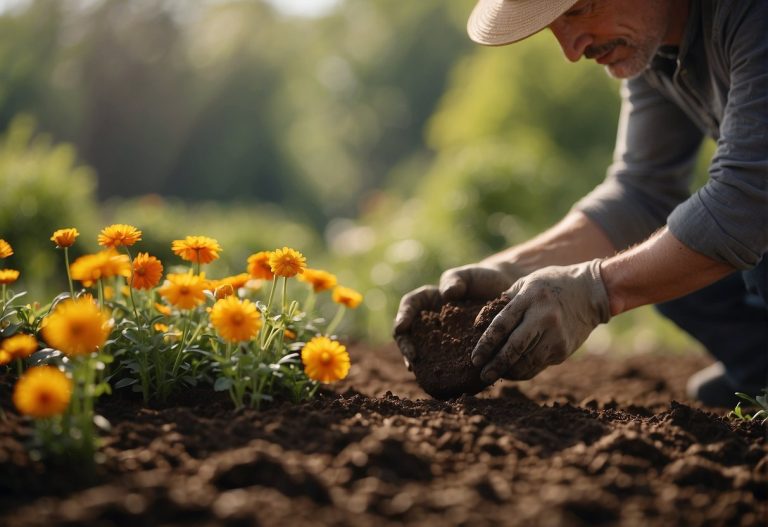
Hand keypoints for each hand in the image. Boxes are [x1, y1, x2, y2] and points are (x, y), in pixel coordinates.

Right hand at [393, 263, 525, 368]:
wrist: (506, 294)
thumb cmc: (483, 280)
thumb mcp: (468, 275)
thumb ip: (455, 279)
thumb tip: (445, 294)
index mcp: (429, 299)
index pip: (409, 305)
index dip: (402, 316)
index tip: (401, 327)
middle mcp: (431, 320)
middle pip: (409, 333)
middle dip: (406, 346)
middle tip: (412, 358)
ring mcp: (443, 337)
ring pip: (423, 351)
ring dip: (419, 363)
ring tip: (419, 373)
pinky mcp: (458, 350)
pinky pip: (445, 361)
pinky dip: (442, 370)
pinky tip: (445, 379)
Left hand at [471, 259, 610, 382]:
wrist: (592, 291)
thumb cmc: (552, 284)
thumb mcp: (527, 282)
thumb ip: (506, 301)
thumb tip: (481, 323)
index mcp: (530, 298)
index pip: (502, 325)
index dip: (486, 344)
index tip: (474, 358)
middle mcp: (543, 318)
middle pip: (514, 348)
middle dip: (496, 365)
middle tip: (482, 375)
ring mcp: (556, 335)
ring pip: (527, 362)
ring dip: (509, 371)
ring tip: (495, 373)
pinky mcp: (564, 349)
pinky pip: (538, 365)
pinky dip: (524, 370)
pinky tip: (513, 370)